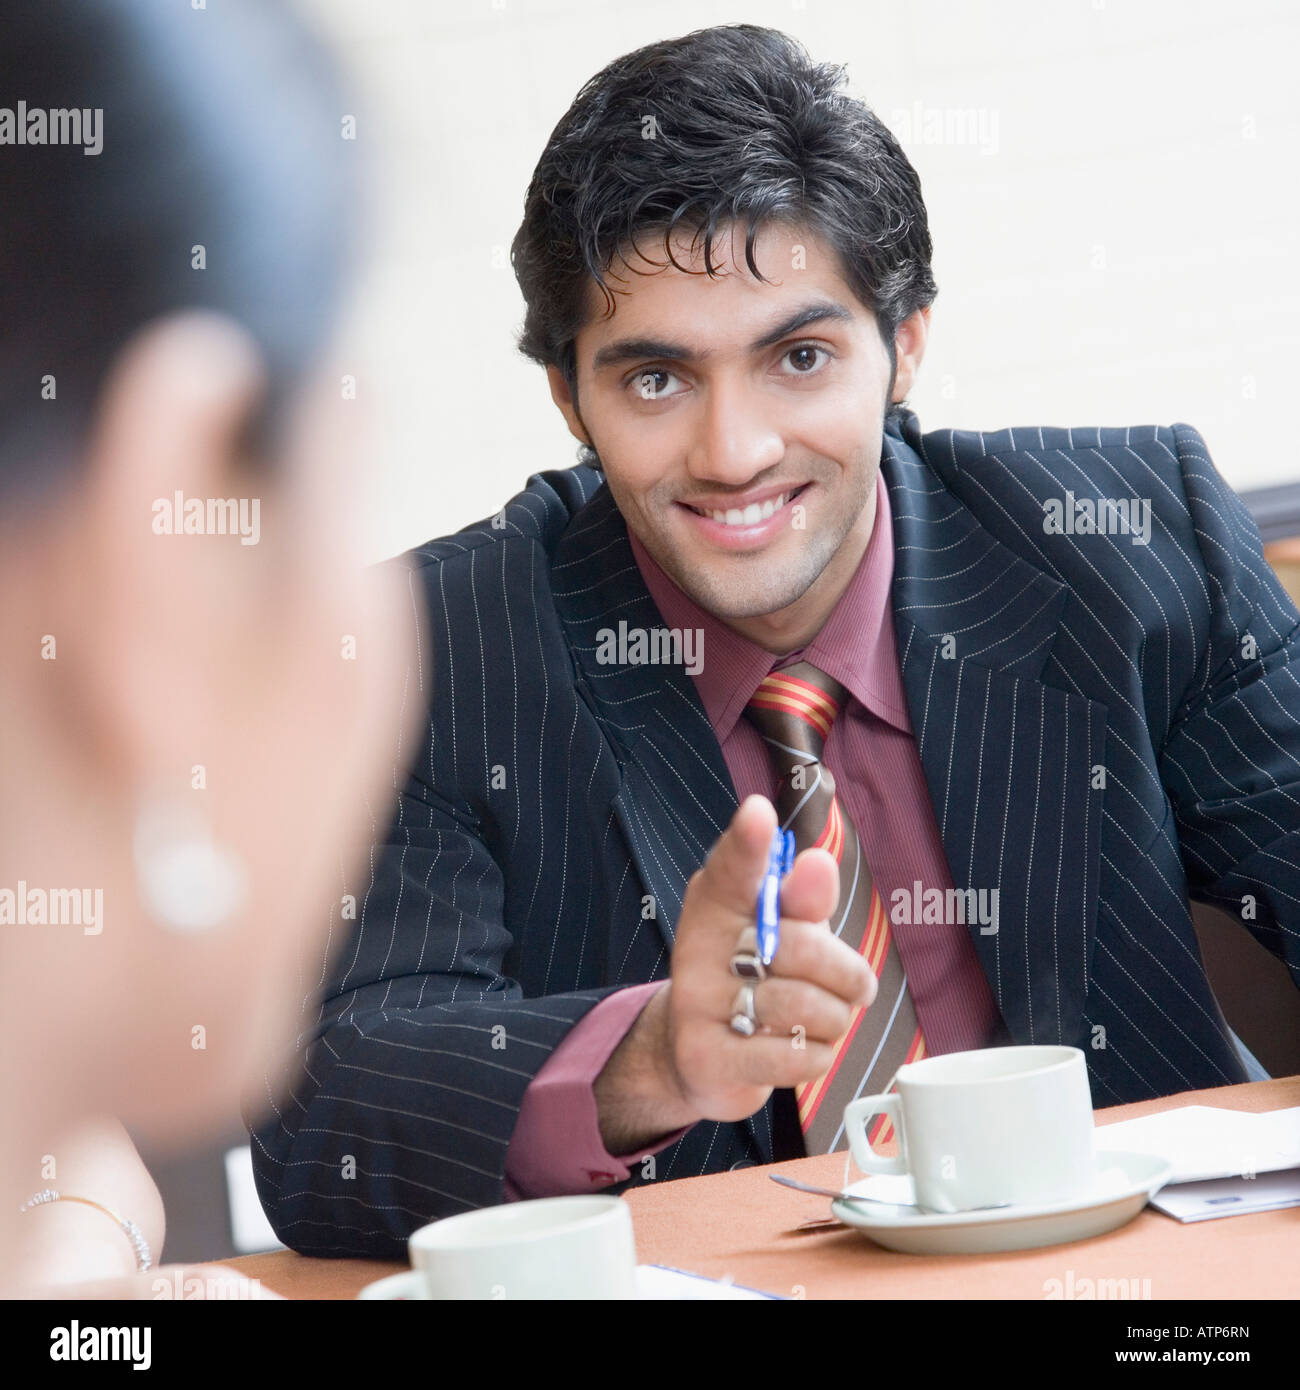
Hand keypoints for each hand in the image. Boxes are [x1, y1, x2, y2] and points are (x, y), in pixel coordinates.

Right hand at [657, 794, 876, 1124]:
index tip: (758, 815)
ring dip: (835, 1018)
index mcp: (718, 898)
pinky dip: (816, 1055)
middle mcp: (698, 945)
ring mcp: (696, 1003)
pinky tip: (801, 1047)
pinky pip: (793, 1057)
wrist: (701, 1054)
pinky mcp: (706, 1058)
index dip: (748, 842)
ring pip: (805, 1006)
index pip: (733, 864)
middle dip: (845, 972)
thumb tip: (818, 864)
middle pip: (799, 946)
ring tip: (822, 1018)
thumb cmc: (756, 975)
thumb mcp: (785, 927)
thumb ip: (805, 898)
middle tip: (855, 986)